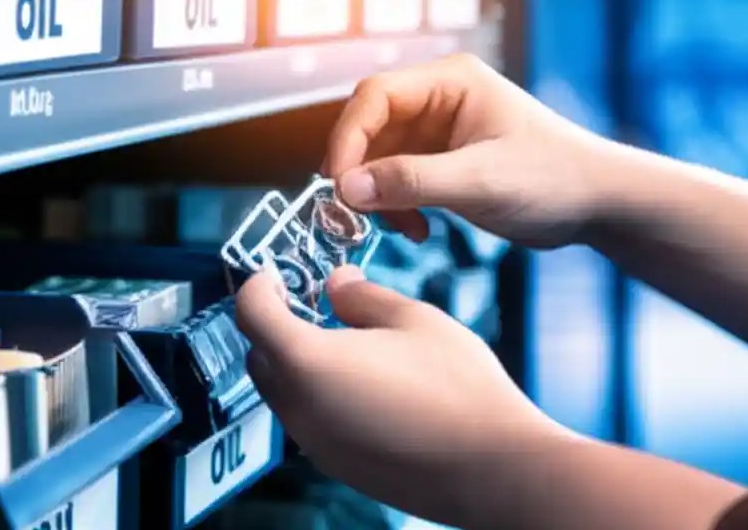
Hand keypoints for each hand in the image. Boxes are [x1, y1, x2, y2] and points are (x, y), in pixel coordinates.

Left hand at [235, 264, 567, 527]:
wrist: (495, 469)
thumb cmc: (458, 388)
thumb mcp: (414, 319)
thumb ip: (363, 297)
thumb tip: (337, 284)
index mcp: (308, 361)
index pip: (252, 314)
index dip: (257, 287)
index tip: (274, 277)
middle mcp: (299, 407)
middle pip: (259, 357)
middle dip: (274, 326)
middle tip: (307, 303)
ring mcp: (315, 443)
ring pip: (282, 392)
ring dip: (296, 364)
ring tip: (342, 343)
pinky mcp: (336, 466)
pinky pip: (309, 421)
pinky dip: (317, 396)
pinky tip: (362, 384)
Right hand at [324, 53, 616, 247]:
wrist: (598, 203)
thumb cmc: (553, 178)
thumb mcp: (480, 181)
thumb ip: (412, 181)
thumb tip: (346, 188)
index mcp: (450, 81)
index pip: (374, 96)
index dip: (348, 138)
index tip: (338, 184)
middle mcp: (439, 99)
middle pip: (370, 126)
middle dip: (358, 171)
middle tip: (351, 213)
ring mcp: (439, 131)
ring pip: (379, 157)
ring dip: (376, 194)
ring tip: (394, 227)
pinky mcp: (442, 162)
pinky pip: (398, 179)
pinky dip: (396, 206)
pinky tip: (416, 231)